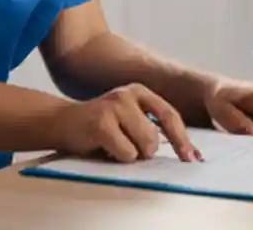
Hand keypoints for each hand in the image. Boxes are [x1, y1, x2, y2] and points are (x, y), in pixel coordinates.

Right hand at [48, 83, 200, 162]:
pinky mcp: (101, 123)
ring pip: (143, 146)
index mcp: (140, 92)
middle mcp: (128, 94)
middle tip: (126, 147)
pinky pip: (126, 153)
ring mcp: (114, 106)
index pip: (169, 115)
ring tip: (113, 145)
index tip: (191, 159)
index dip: (182, 139)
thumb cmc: (100, 128)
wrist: (61, 122)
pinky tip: (103, 147)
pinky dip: (118, 157)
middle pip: (155, 137)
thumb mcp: (129, 120)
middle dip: (145, 151)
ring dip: (131, 155)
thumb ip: (153, 129)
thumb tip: (189, 153)